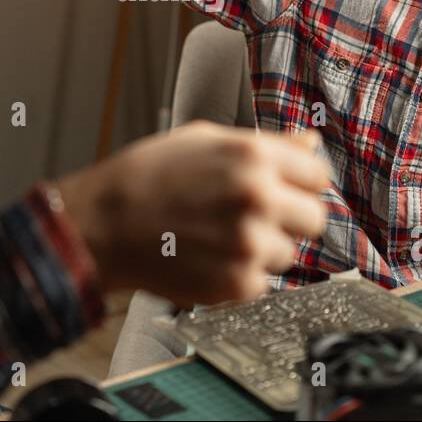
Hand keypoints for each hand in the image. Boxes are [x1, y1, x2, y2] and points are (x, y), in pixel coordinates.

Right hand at [56, 123, 329, 305]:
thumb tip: (310, 144)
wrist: (102, 225)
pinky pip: (262, 283)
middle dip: (289, 219)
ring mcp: (249, 244)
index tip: (283, 189)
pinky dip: (241, 276)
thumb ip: (267, 143)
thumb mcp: (205, 139)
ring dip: (264, 250)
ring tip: (220, 238)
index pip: (318, 175)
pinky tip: (209, 258)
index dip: (299, 182)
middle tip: (253, 217)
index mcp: (253, 156)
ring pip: (288, 254)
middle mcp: (258, 198)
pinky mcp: (237, 283)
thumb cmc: (147, 176)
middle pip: (315, 219)